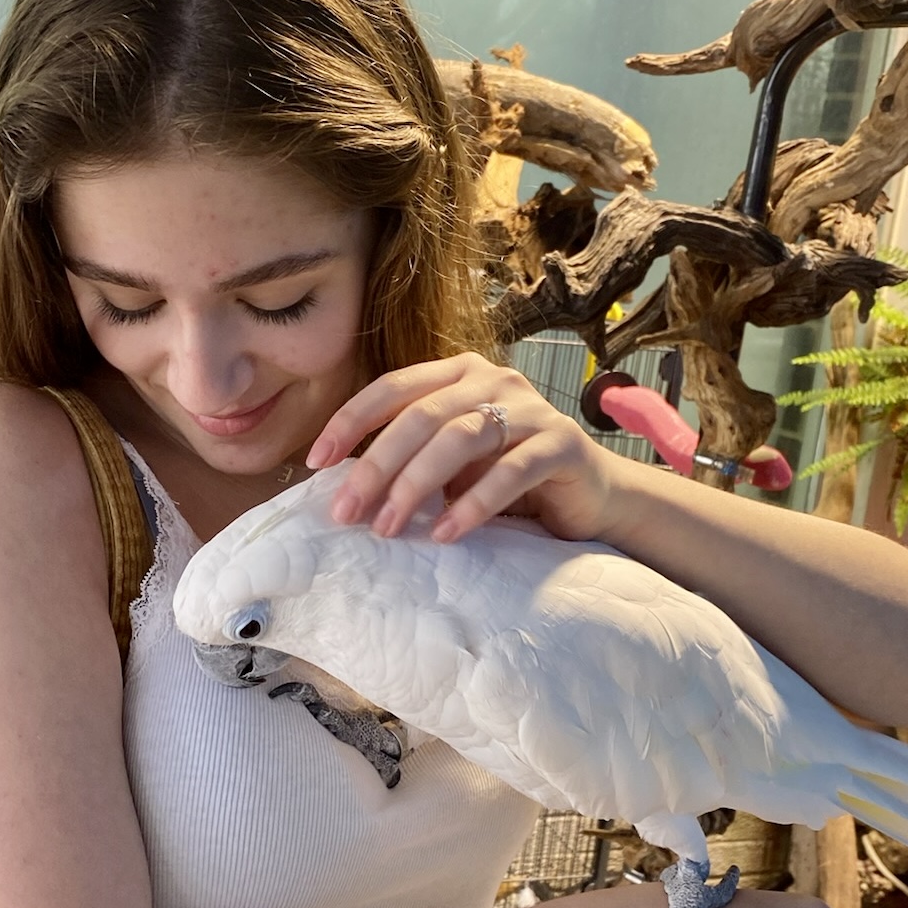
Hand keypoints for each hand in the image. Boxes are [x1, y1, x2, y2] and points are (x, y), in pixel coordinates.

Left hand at [304, 351, 618, 542]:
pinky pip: (510, 472)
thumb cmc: (509, 476)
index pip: (394, 387)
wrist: (592, 494)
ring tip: (388, 527)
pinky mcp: (562, 444)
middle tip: (347, 512)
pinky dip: (472, 504)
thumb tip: (343, 489)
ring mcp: (531, 409)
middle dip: (376, 465)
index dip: (351, 421)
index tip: (316, 461)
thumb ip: (411, 457)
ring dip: (416, 485)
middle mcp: (495, 380)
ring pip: (461, 438)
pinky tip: (444, 534)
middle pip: (422, 416)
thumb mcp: (452, 461)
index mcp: (460, 373)